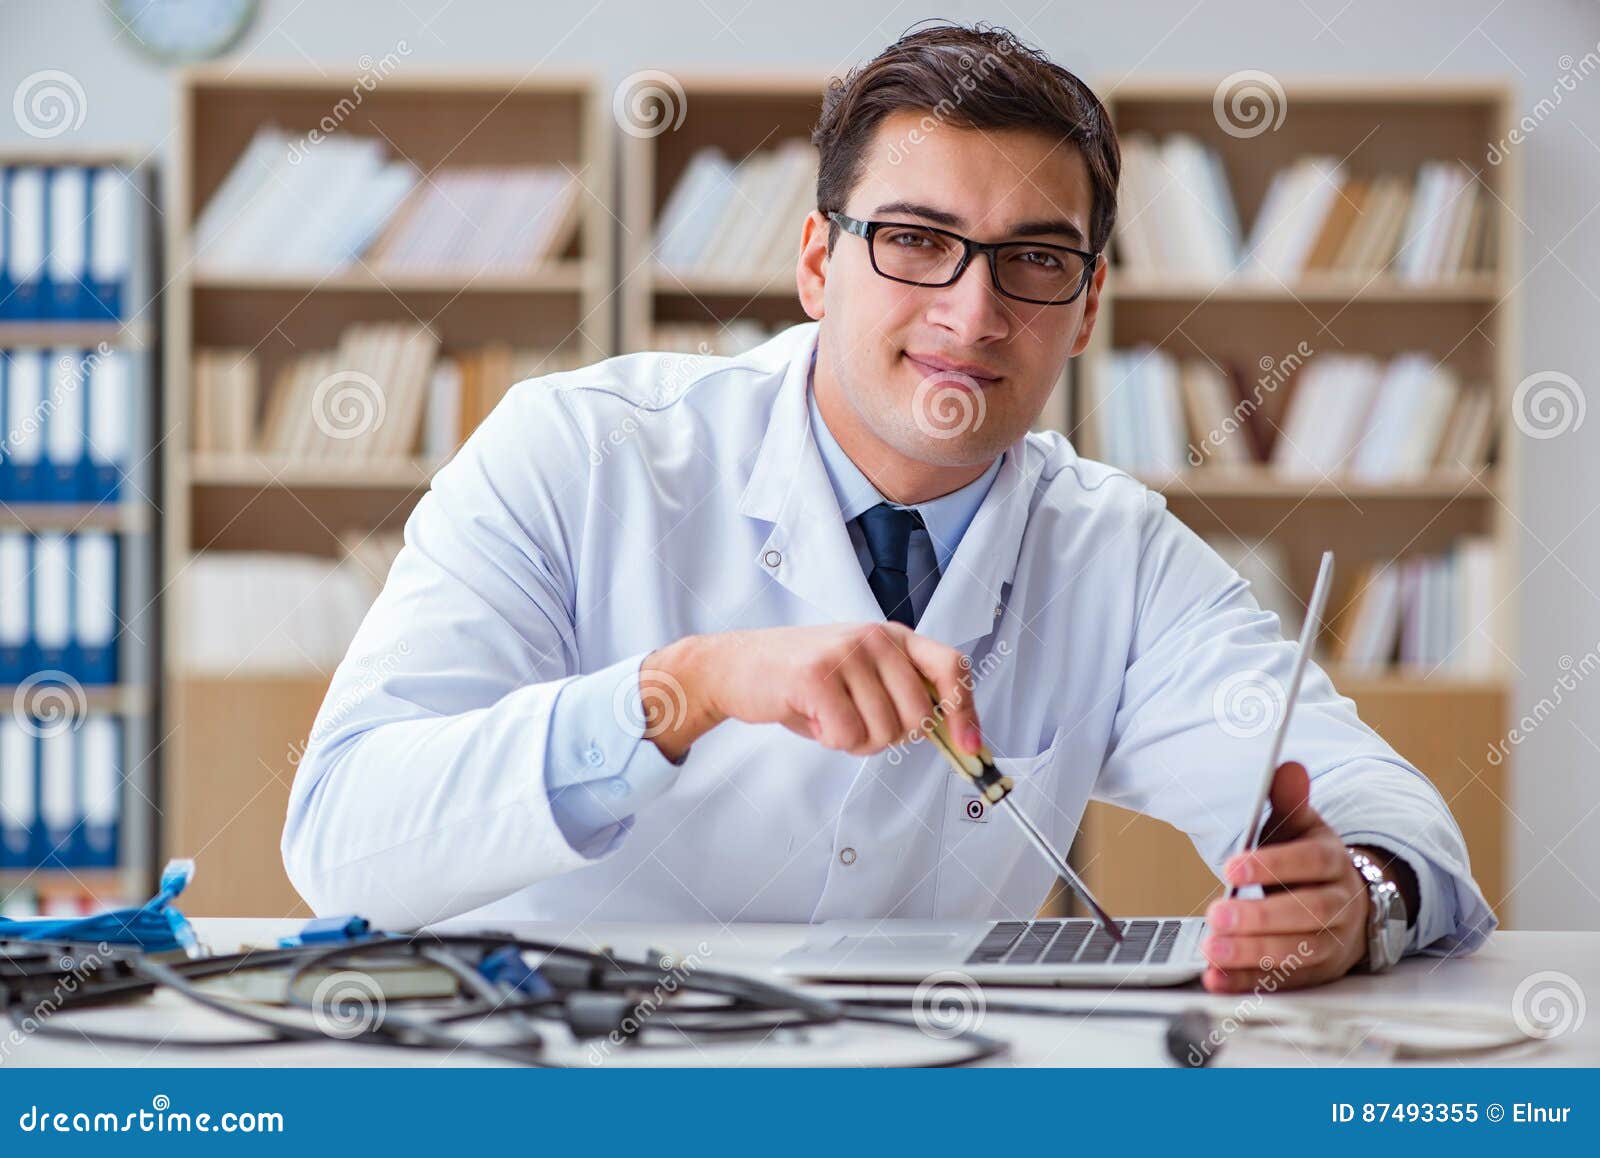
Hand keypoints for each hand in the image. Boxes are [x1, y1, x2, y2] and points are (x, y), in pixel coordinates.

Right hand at [640, 623, 980, 762]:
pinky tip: (813, 718)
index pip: (950, 667)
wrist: (738, 667)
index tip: (971, 745)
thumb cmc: (802, 679)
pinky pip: (848, 736)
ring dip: (855, 740)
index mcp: (892, 637)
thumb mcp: (861, 676)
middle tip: (855, 723)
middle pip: (918, 715)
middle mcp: (875, 638)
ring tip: (829, 716)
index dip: (967, 710)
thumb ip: (903, 695)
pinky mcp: (818, 675)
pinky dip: (831, 740)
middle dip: (890, 736)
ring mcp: (847, 653)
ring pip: (883, 732)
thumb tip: (954, 736)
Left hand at [1200, 761, 1369, 992]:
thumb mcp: (1300, 827)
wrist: (1349, 904)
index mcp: (1334, 862)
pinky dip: (1248, 983)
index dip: (1272, 865)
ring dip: (1253, 955)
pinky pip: (1284, 983)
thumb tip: (1287, 766)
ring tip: (1212, 948)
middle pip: (1307, 915)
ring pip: (1299, 954)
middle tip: (1216, 914)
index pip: (1309, 863)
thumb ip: (1289, 801)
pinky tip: (1215, 978)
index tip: (1232, 865)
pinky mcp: (1316, 974)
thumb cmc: (1309, 863)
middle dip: (1261, 918)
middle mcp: (1340, 906)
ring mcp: (1331, 944)